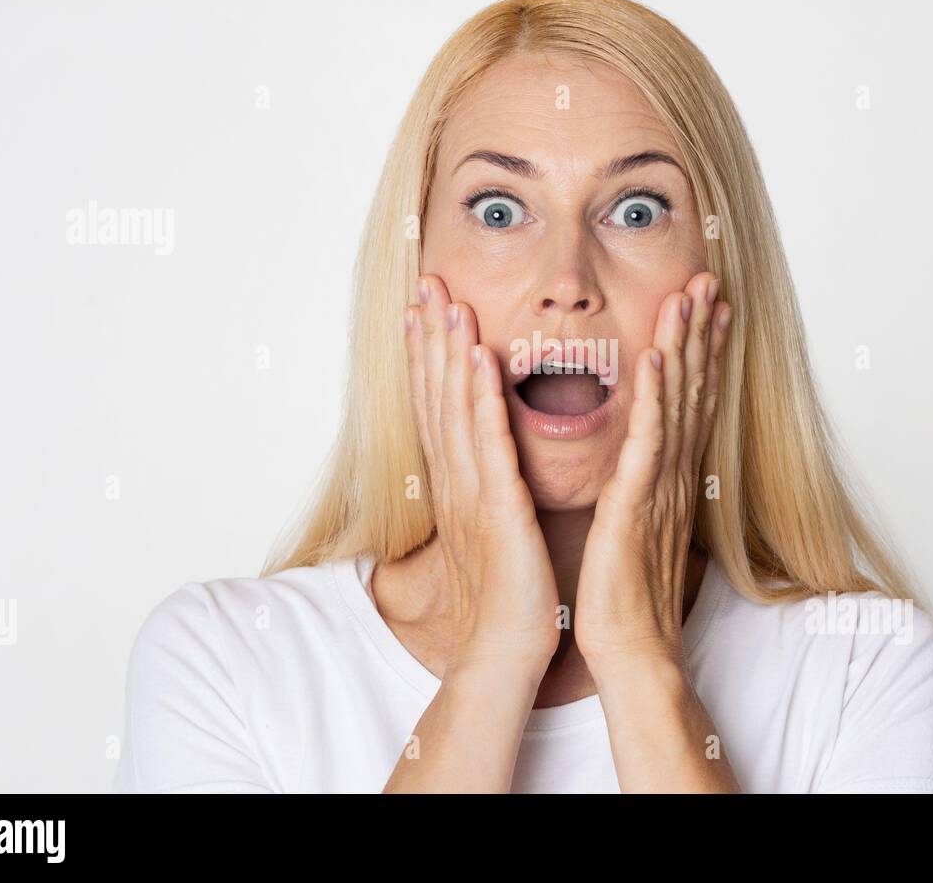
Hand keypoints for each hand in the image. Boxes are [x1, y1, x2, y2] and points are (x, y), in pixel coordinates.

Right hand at [405, 274, 560, 674]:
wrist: (506, 649)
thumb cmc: (506, 593)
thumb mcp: (491, 527)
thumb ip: (486, 486)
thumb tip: (486, 456)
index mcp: (459, 483)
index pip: (439, 406)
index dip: (430, 355)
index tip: (426, 308)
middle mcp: (458, 481)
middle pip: (437, 397)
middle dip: (431, 337)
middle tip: (425, 283)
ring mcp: (474, 493)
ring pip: (457, 411)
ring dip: (451, 354)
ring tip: (448, 303)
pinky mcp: (498, 510)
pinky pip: (490, 447)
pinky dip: (484, 401)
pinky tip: (482, 361)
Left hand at [574, 271, 730, 670]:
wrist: (631, 646)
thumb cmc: (627, 591)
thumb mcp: (638, 523)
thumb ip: (644, 484)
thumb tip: (644, 457)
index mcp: (668, 476)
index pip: (688, 400)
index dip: (699, 351)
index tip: (707, 307)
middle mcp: (672, 473)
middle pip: (691, 389)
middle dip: (700, 332)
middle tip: (708, 281)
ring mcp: (659, 486)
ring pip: (676, 404)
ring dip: (683, 347)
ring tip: (689, 297)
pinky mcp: (637, 504)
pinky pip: (647, 444)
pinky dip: (652, 401)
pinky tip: (652, 360)